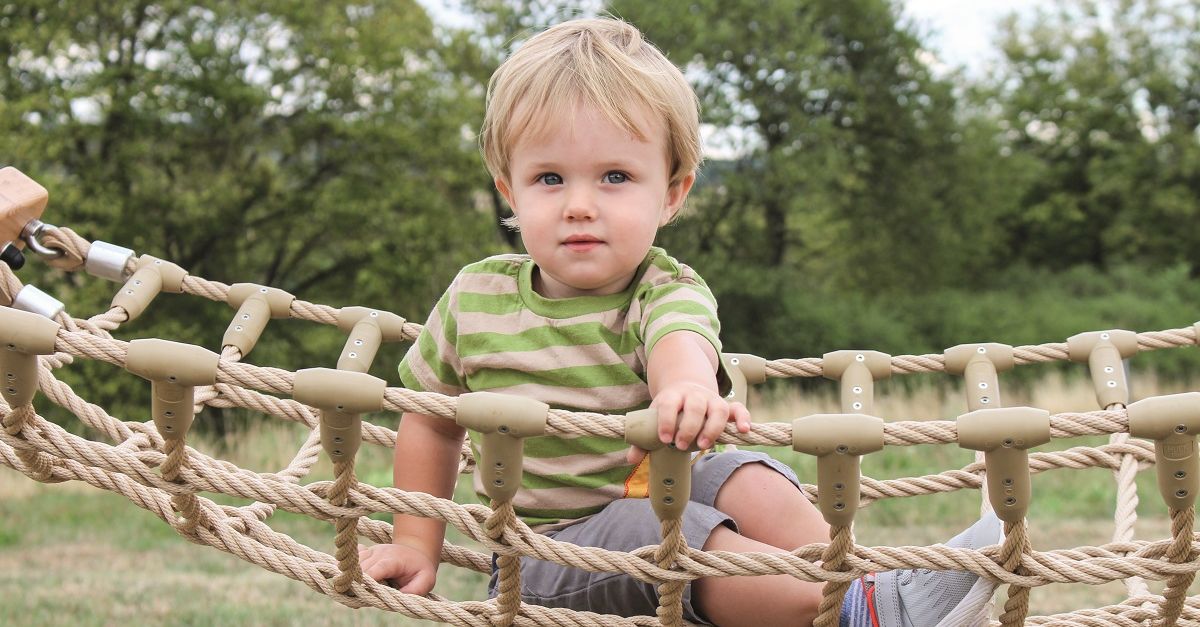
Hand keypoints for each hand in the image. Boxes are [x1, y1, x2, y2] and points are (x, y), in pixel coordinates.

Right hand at [358, 542, 437, 594]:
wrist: (416, 553)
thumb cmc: (420, 570)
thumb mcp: (426, 580)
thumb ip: (416, 590)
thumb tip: (400, 597)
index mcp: (394, 559)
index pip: (378, 568)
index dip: (366, 579)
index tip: (357, 591)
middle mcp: (380, 552)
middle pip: (361, 568)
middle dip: (356, 584)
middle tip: (359, 598)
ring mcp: (371, 551)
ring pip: (353, 563)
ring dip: (351, 578)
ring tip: (356, 591)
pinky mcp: (364, 553)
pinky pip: (351, 559)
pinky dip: (348, 569)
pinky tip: (352, 578)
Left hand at [626, 381, 751, 464]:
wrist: (685, 388)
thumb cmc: (668, 411)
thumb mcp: (654, 419)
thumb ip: (644, 439)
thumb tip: (631, 459)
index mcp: (672, 396)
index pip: (669, 404)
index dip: (666, 420)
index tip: (664, 439)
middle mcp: (693, 395)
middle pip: (695, 406)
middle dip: (689, 427)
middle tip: (681, 446)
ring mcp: (711, 399)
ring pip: (718, 408)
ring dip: (713, 428)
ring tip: (704, 446)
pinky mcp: (726, 405)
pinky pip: (738, 408)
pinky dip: (743, 418)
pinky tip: (744, 431)